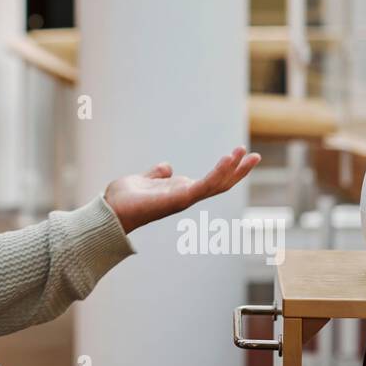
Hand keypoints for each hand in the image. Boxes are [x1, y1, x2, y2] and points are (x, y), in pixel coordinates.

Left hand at [103, 147, 260, 234]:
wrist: (110, 211)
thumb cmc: (123, 200)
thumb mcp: (144, 180)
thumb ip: (157, 174)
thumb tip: (167, 167)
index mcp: (180, 191)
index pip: (210, 181)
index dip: (226, 170)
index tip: (239, 155)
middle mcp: (185, 196)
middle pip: (219, 184)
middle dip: (239, 172)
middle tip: (255, 156)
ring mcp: (184, 199)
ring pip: (216, 184)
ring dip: (232, 170)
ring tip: (245, 154)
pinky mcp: (179, 199)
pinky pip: (204, 185)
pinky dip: (217, 172)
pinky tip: (228, 160)